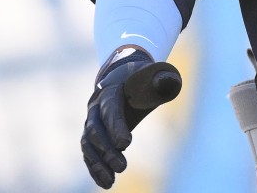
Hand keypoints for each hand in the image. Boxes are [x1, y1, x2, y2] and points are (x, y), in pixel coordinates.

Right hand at [80, 45, 181, 187]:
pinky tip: (105, 182)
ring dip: (98, 164)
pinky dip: (94, 168)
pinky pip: (89, 153)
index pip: (110, 109)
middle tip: (122, 167)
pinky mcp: (92, 134)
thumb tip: (167, 83)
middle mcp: (95, 106)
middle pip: (96, 129)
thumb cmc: (144, 78)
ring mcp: (91, 121)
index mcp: (110, 90)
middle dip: (107, 150)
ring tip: (110, 181)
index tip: (125, 144)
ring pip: (88, 144)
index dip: (116, 126)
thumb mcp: (155, 74)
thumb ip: (163, 79)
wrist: (123, 75)